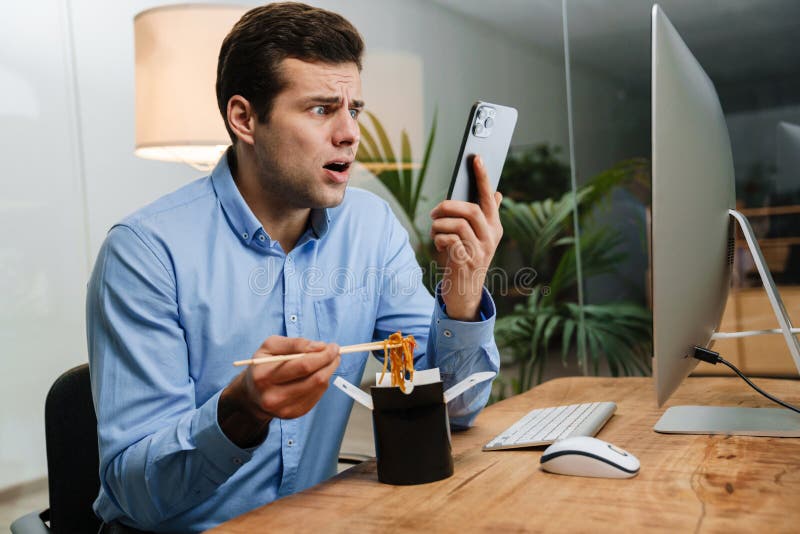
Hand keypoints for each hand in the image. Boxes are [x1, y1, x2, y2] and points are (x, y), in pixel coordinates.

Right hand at [219, 336, 339, 446]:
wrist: (252, 394)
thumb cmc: (263, 365)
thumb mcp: (271, 346)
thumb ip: (294, 343)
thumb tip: (320, 347)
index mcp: (264, 376)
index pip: (303, 366)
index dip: (323, 355)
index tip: (332, 346)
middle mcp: (273, 397)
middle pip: (315, 379)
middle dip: (330, 362)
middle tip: (335, 352)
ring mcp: (284, 409)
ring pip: (319, 387)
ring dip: (329, 371)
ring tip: (328, 361)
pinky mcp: (294, 414)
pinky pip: (317, 396)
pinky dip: (322, 383)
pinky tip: (316, 375)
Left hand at [430, 155, 502, 320]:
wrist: (465, 293)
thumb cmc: (468, 259)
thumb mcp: (480, 238)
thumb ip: (487, 216)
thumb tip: (497, 193)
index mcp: (494, 227)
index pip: (490, 197)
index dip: (483, 177)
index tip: (476, 158)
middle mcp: (490, 238)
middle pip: (472, 210)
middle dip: (449, 206)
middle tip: (434, 211)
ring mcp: (480, 251)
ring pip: (458, 225)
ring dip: (440, 224)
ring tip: (435, 230)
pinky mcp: (466, 263)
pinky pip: (450, 241)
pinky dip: (439, 239)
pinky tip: (438, 244)